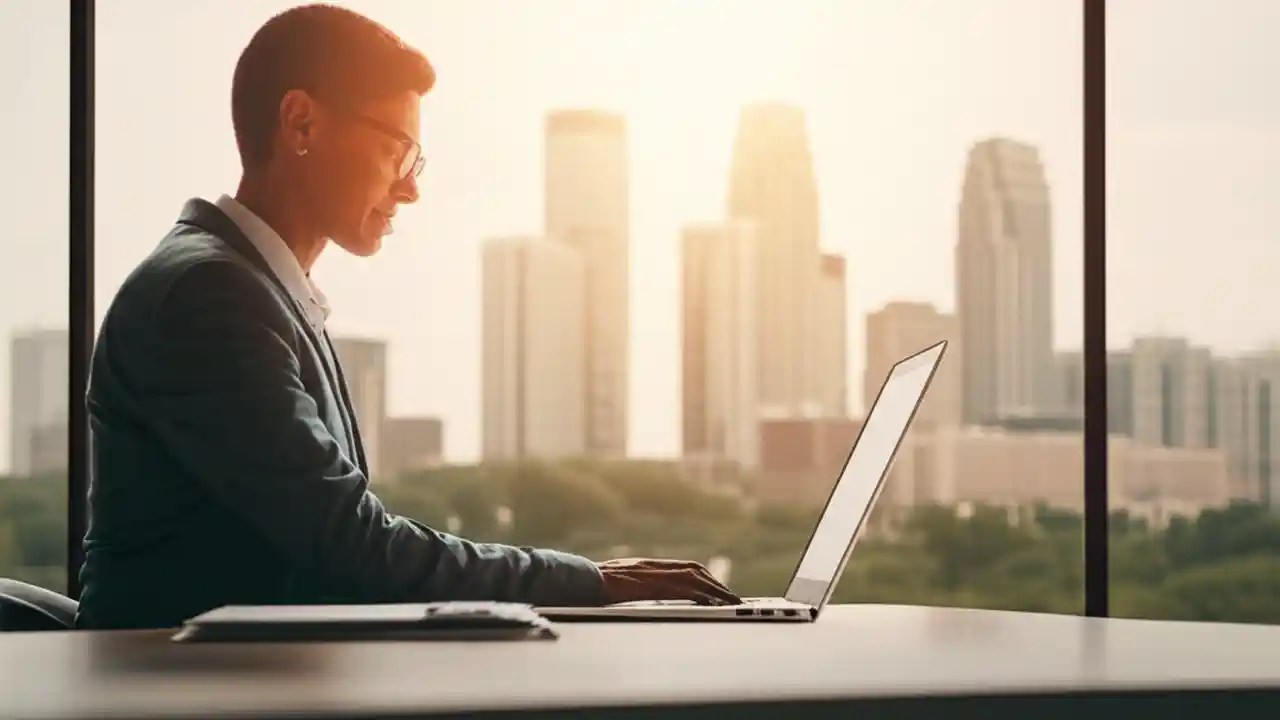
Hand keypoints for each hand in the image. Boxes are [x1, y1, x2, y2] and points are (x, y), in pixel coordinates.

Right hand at [596, 558, 740, 605]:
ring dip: (716, 590)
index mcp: (649, 566)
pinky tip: (713, 605)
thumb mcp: (618, 582)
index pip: (686, 567)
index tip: (718, 587)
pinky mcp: (654, 586)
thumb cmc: (595, 583)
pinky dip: (702, 596)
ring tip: (731, 603)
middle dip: (716, 584)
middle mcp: (656, 566)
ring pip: (695, 578)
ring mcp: (656, 574)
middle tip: (733, 598)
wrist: (584, 579)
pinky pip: (685, 591)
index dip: (705, 577)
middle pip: (696, 571)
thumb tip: (637, 594)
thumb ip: (633, 585)